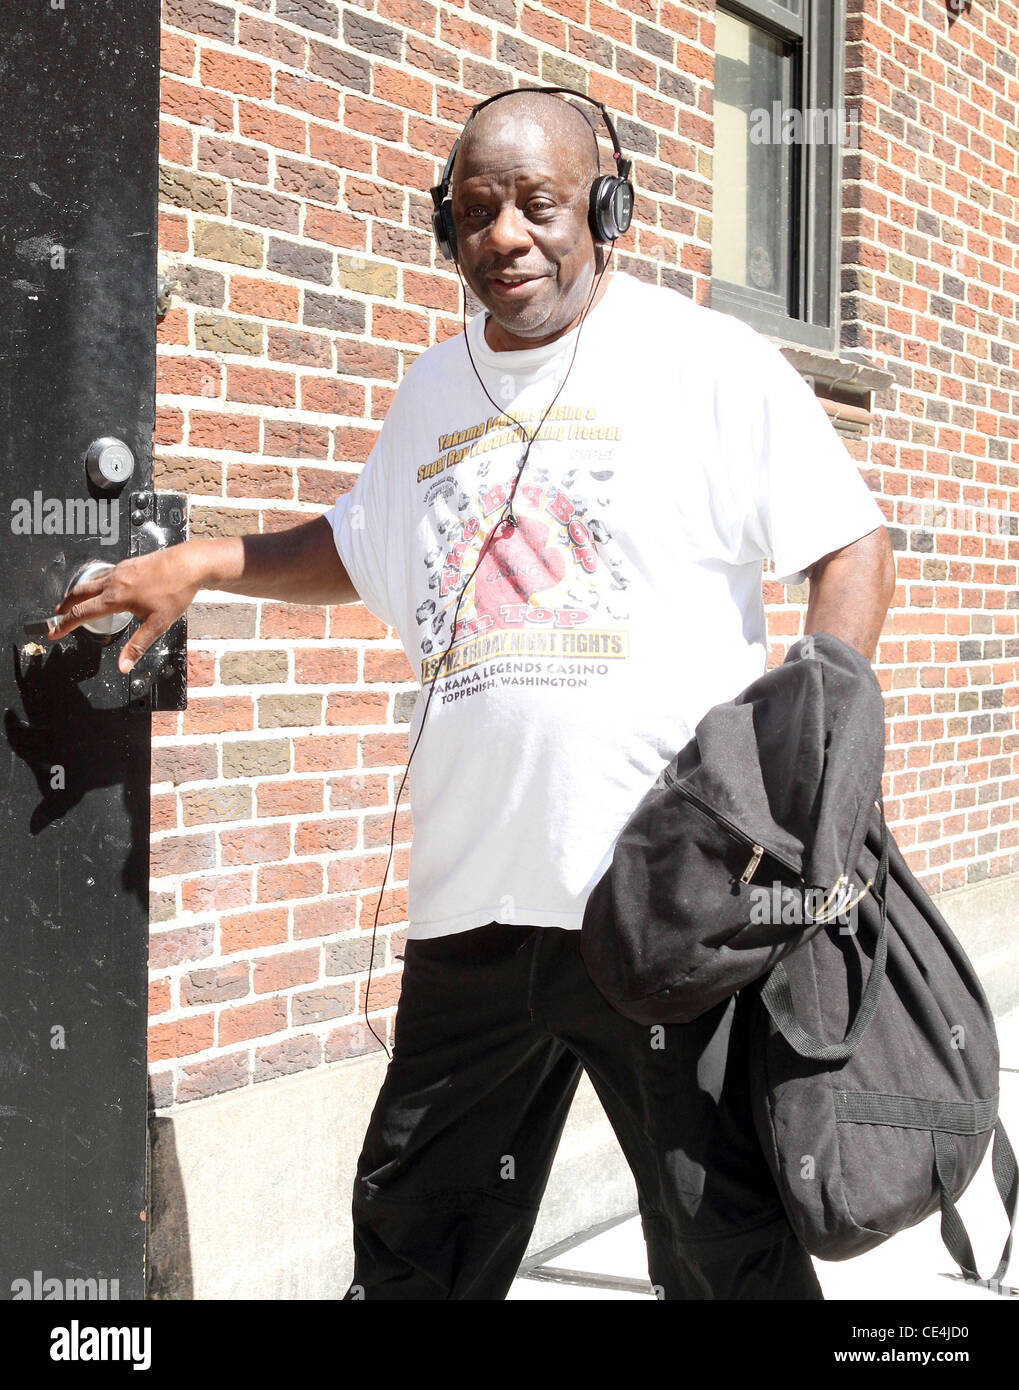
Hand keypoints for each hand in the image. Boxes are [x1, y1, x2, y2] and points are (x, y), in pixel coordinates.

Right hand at [47, 543, 206, 673]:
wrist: (189, 564)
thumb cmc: (175, 592)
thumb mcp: (157, 624)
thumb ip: (137, 645)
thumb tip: (123, 667)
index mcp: (116, 597)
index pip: (82, 612)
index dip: (65, 624)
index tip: (53, 631)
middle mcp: (113, 581)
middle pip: (79, 593)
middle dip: (64, 606)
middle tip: (56, 616)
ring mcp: (120, 570)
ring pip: (90, 582)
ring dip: (78, 594)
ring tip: (73, 603)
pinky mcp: (128, 564)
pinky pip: (104, 575)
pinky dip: (94, 585)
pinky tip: (101, 590)